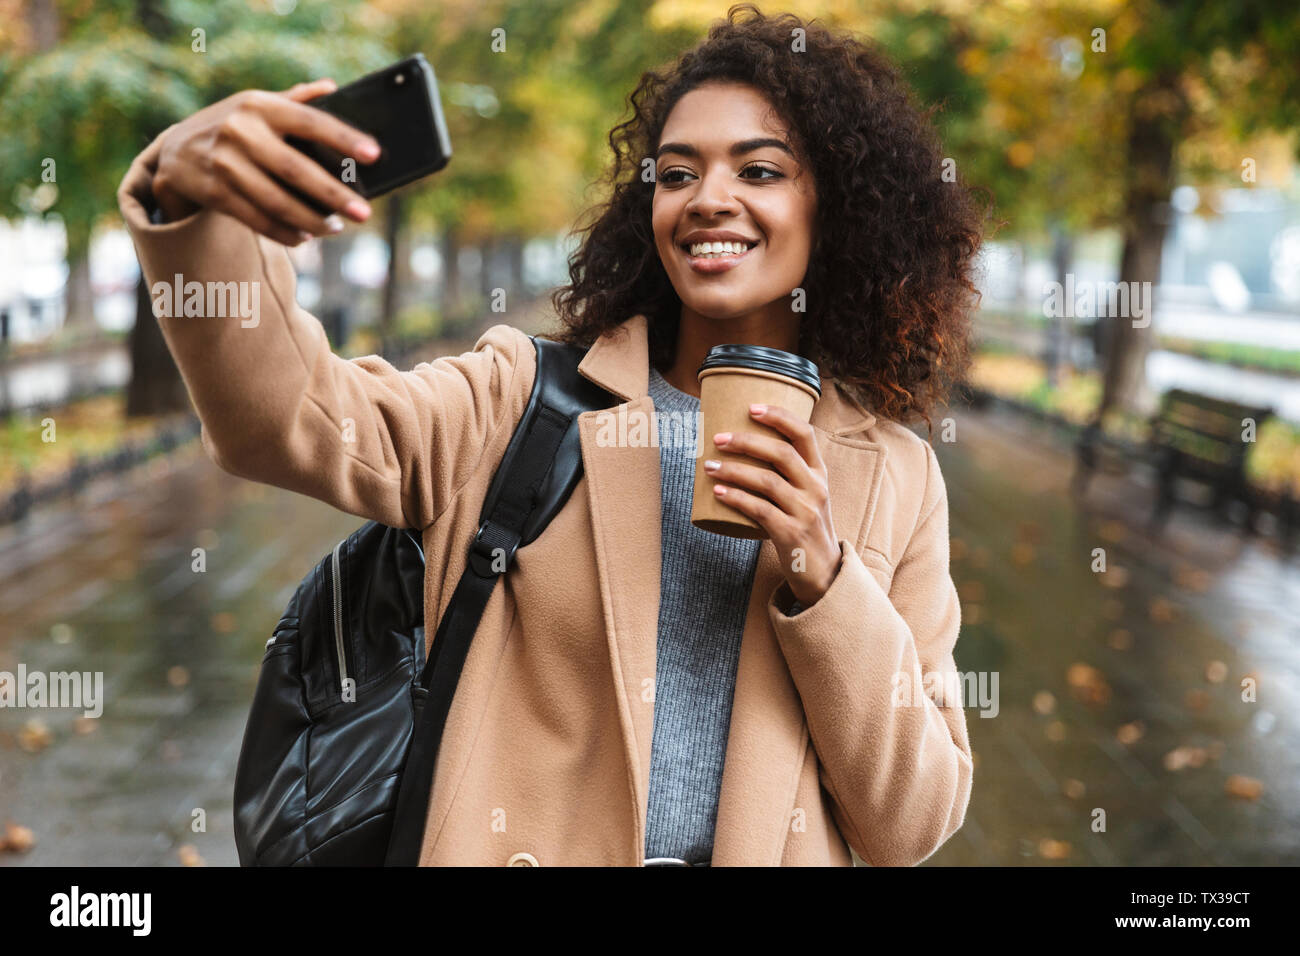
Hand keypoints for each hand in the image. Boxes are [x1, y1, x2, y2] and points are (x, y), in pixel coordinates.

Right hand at [152, 79, 378, 245]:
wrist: (175, 152)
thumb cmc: (231, 125)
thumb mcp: (257, 105)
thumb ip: (295, 100)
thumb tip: (332, 88)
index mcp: (259, 105)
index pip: (309, 121)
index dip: (343, 138)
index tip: (374, 154)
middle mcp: (240, 131)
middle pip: (296, 170)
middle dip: (334, 194)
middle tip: (363, 212)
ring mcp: (224, 163)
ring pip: (277, 202)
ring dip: (311, 220)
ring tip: (337, 227)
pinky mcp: (214, 192)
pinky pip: (258, 220)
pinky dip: (286, 231)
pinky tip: (306, 236)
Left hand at [705, 404, 841, 606]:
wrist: (823, 571)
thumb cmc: (804, 526)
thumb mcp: (805, 495)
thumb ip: (785, 474)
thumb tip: (744, 446)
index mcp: (819, 473)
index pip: (804, 434)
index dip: (779, 416)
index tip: (751, 407)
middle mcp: (816, 488)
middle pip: (782, 454)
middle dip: (747, 442)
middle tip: (718, 438)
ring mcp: (805, 511)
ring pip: (767, 481)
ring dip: (734, 471)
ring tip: (709, 466)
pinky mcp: (791, 533)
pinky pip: (760, 510)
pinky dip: (736, 498)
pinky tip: (718, 493)